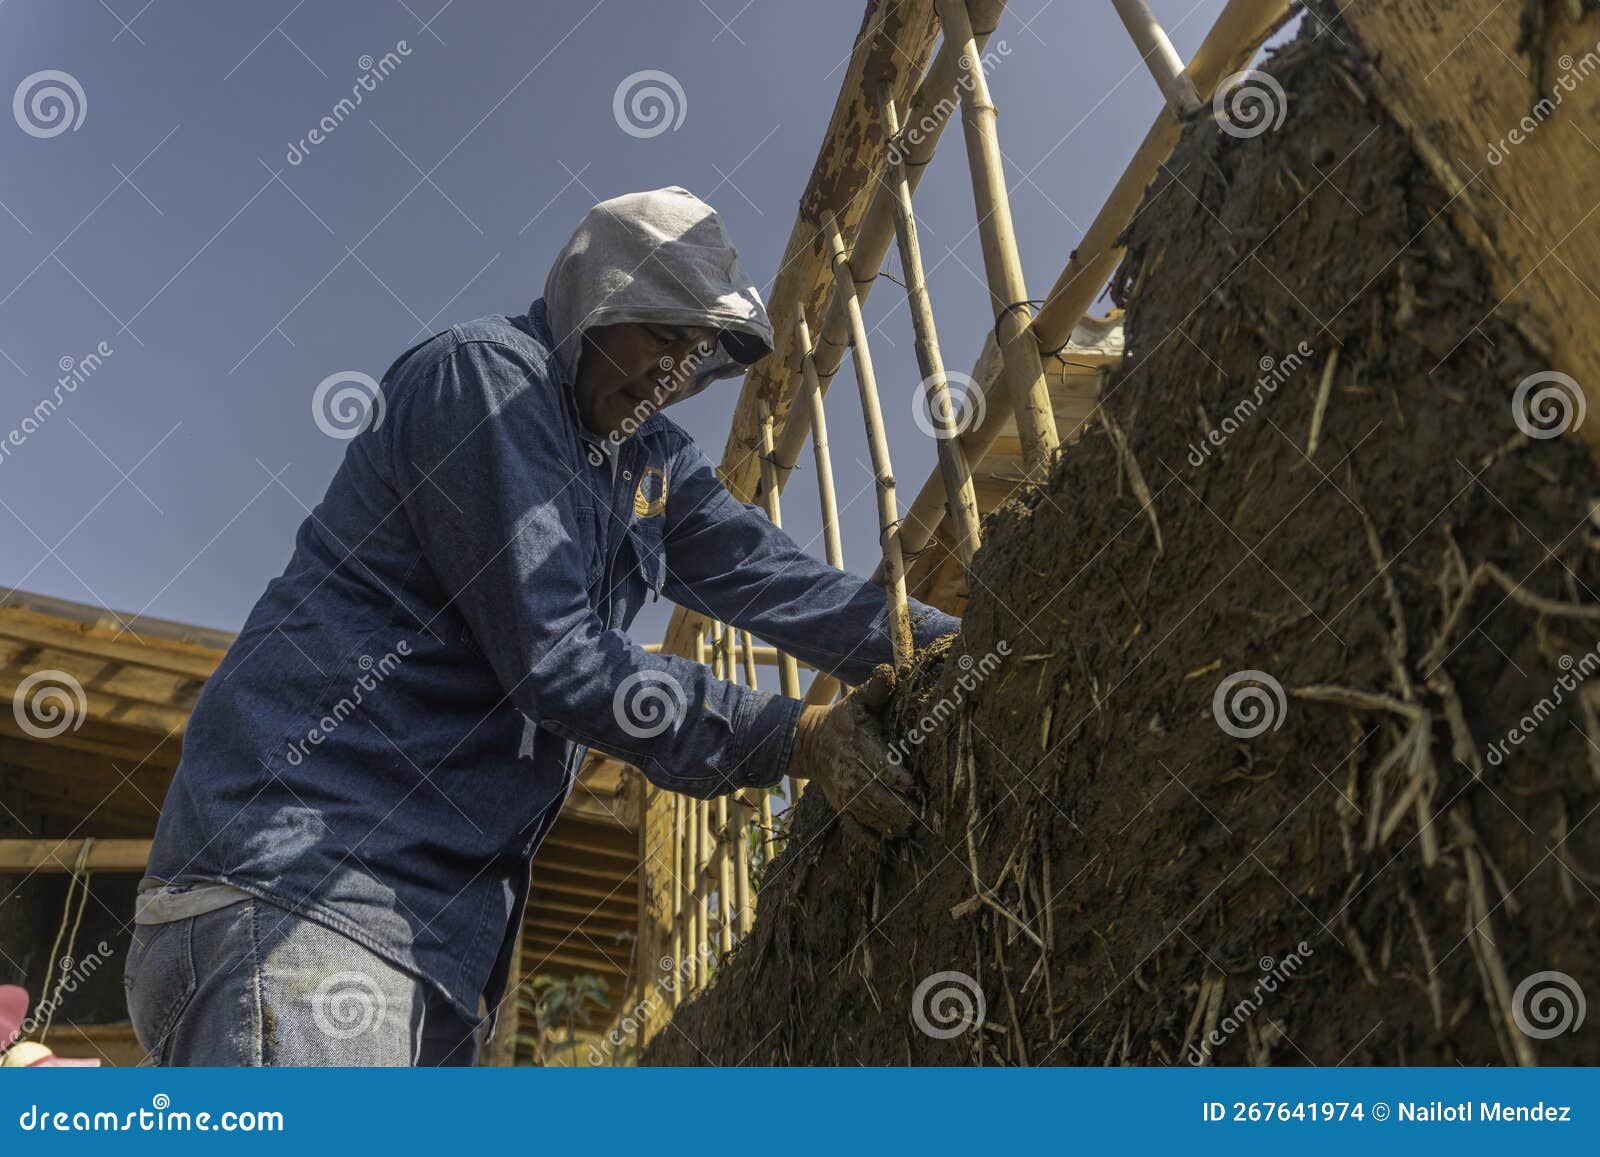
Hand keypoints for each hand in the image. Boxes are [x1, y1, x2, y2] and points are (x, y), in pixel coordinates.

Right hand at [786, 665, 918, 836]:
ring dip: (896, 828)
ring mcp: (848, 798)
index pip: (885, 771)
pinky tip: (892, 847)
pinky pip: (858, 832)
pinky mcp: (844, 810)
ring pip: (874, 820)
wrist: (810, 744)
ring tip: (919, 832)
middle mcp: (854, 778)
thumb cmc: (844, 720)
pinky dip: (874, 842)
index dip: (904, 783)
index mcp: (862, 751)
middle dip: (907, 812)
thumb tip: (890, 669)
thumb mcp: (859, 700)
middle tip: (930, 819)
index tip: (921, 789)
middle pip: (883, 802)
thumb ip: (878, 688)